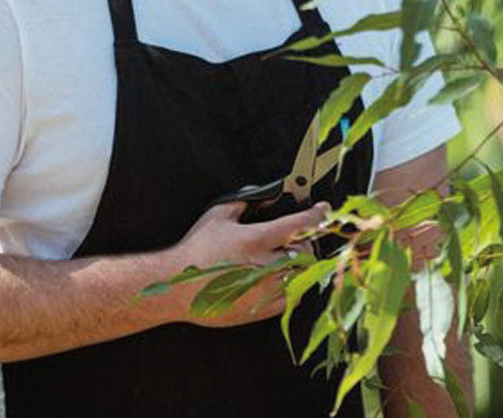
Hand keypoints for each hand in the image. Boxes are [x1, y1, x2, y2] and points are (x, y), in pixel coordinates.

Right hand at [166, 200, 329, 327]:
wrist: (179, 286)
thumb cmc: (197, 249)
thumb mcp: (218, 215)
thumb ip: (245, 201)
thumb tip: (267, 194)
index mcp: (255, 240)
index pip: (298, 224)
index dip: (316, 215)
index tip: (323, 209)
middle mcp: (265, 265)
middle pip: (306, 252)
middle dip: (307, 241)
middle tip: (300, 236)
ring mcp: (266, 289)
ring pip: (303, 275)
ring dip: (301, 263)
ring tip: (290, 255)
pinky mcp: (263, 309)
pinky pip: (292, 297)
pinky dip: (293, 284)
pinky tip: (281, 276)